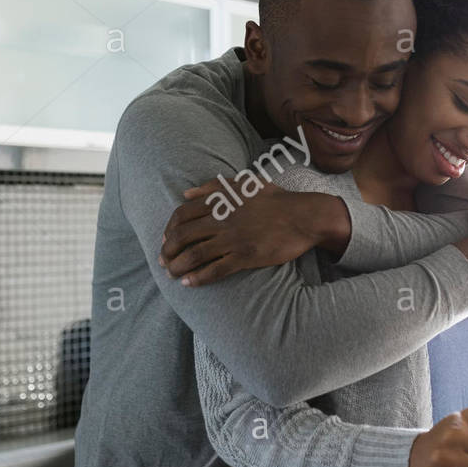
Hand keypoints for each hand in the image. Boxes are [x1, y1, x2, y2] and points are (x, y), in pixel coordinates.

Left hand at [160, 179, 339, 285]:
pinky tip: (189, 283)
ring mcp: (233, 239)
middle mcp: (222, 220)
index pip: (182, 215)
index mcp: (220, 202)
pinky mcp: (245, 256)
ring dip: (178, 267)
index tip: (166, 240)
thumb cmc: (275, 199)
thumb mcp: (243, 183)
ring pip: (194, 255)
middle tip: (164, 261)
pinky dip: (198, 278)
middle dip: (168, 251)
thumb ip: (212, 186)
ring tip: (172, 274)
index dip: (169, 229)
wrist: (304, 216)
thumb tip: (186, 193)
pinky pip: (215, 270)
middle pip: (182, 237)